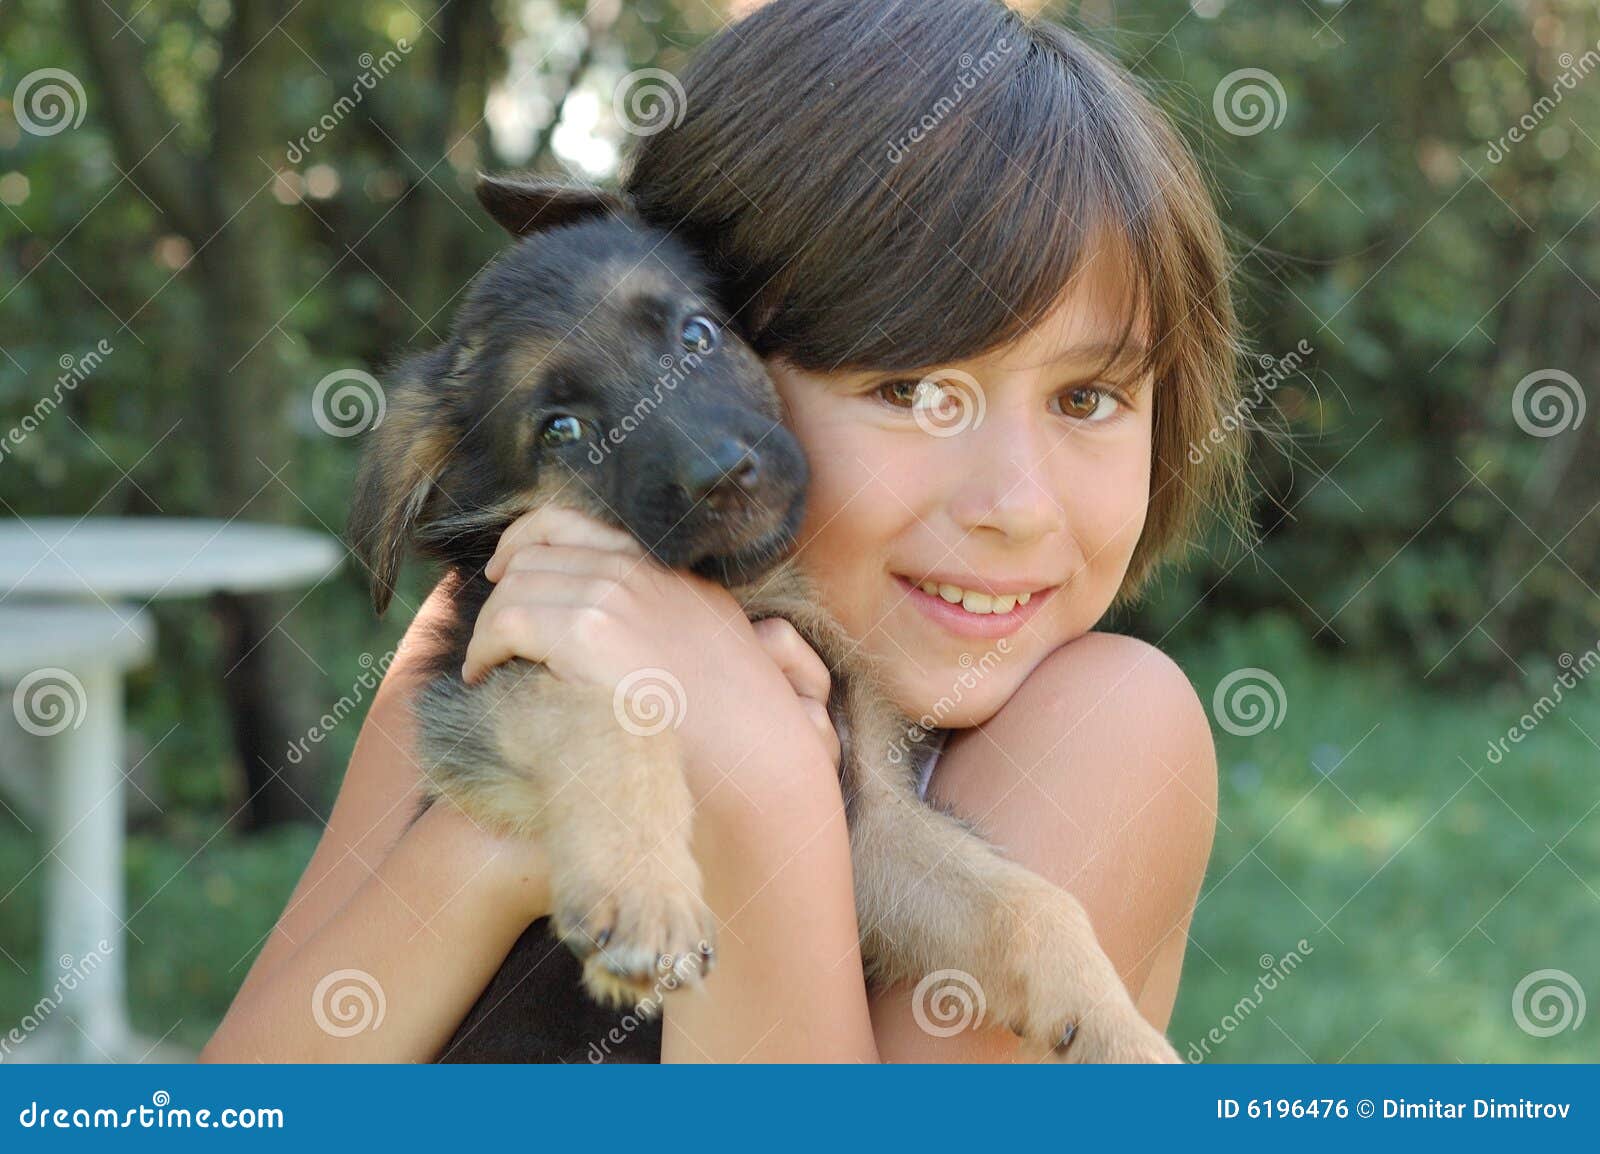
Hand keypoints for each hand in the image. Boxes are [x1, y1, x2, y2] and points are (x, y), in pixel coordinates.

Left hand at [461, 506, 838, 805]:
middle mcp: (636, 569)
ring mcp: (614, 596)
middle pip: (531, 555)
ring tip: (488, 662)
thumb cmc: (733, 715)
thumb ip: (662, 607)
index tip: (504, 571)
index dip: (521, 542)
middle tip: (494, 636)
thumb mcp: (707, 634)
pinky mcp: (589, 634)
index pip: (568, 523)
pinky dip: (484, 649)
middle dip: (503, 592)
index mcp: (662, 566)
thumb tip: (609, 606)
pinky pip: (506, 625)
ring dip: (490, 626)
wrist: (755, 748)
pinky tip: (485, 677)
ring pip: (513, 587)